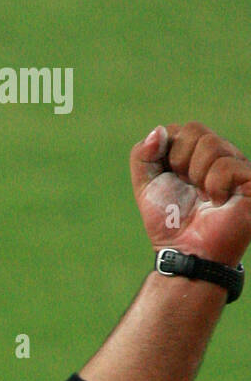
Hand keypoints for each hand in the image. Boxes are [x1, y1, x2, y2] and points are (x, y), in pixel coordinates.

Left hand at [131, 121, 250, 267]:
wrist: (185, 252)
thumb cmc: (168, 221)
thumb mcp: (145, 186)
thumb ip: (143, 155)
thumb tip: (158, 130)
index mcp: (195, 153)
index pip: (180, 129)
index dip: (167, 154)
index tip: (170, 178)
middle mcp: (219, 154)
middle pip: (195, 130)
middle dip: (180, 162)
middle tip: (186, 187)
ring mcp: (237, 165)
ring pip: (211, 144)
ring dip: (197, 176)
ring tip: (203, 197)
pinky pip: (227, 165)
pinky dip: (214, 186)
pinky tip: (218, 202)